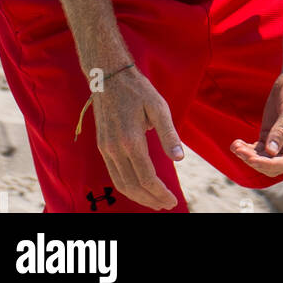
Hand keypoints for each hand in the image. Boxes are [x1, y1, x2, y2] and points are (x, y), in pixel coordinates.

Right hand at [91, 66, 183, 209]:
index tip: (172, 200)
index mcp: (131, 140)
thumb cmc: (137, 89)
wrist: (108, 77)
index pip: (146, 177)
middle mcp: (115, 149)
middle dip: (150, 199)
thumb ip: (168, 134)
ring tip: (154, 202)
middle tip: (166, 205)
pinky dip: (127, 186)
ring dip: (138, 197)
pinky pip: (114, 174)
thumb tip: (179, 158)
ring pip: (120, 183)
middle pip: (132, 186)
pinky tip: (138, 187)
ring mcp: (106, 149)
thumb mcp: (158, 106)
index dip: (160, 192)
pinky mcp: (102, 146)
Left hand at [231, 69, 282, 177]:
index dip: (268, 164)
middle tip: (240, 150)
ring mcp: (282, 144)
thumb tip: (270, 152)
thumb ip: (281, 129)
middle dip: (256, 161)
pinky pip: (258, 150)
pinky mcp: (270, 137)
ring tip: (236, 146)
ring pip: (264, 160)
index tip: (251, 159)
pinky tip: (237, 144)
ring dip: (249, 156)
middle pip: (273, 166)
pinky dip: (247, 150)